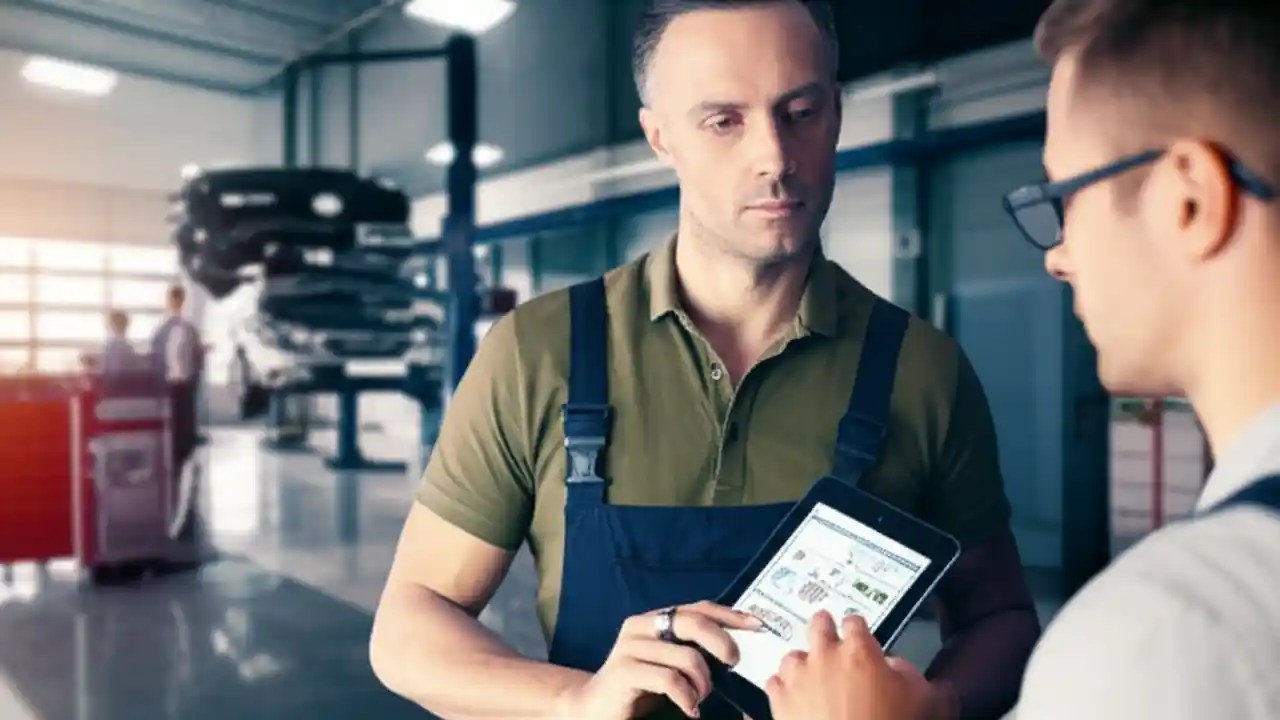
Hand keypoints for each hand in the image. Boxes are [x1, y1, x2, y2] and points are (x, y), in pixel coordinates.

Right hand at [555, 601, 762, 719]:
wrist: (593, 710)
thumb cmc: (639, 689)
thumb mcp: (670, 664)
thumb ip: (692, 650)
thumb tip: (736, 646)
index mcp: (655, 619)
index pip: (699, 608)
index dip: (731, 615)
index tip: (758, 626)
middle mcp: (641, 625)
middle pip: (693, 621)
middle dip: (722, 642)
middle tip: (733, 663)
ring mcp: (630, 647)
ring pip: (686, 656)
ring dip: (703, 682)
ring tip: (700, 698)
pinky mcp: (623, 672)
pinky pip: (670, 680)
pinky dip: (687, 697)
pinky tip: (689, 709)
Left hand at [765, 611, 933, 719]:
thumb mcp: (927, 700)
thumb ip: (910, 674)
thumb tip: (895, 666)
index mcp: (859, 651)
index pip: (854, 621)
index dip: (858, 628)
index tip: (860, 637)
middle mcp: (824, 657)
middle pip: (818, 624)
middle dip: (824, 628)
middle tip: (830, 639)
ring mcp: (797, 679)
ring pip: (793, 657)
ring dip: (802, 664)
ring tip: (811, 677)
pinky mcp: (779, 703)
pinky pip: (774, 684)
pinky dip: (784, 690)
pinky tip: (793, 699)